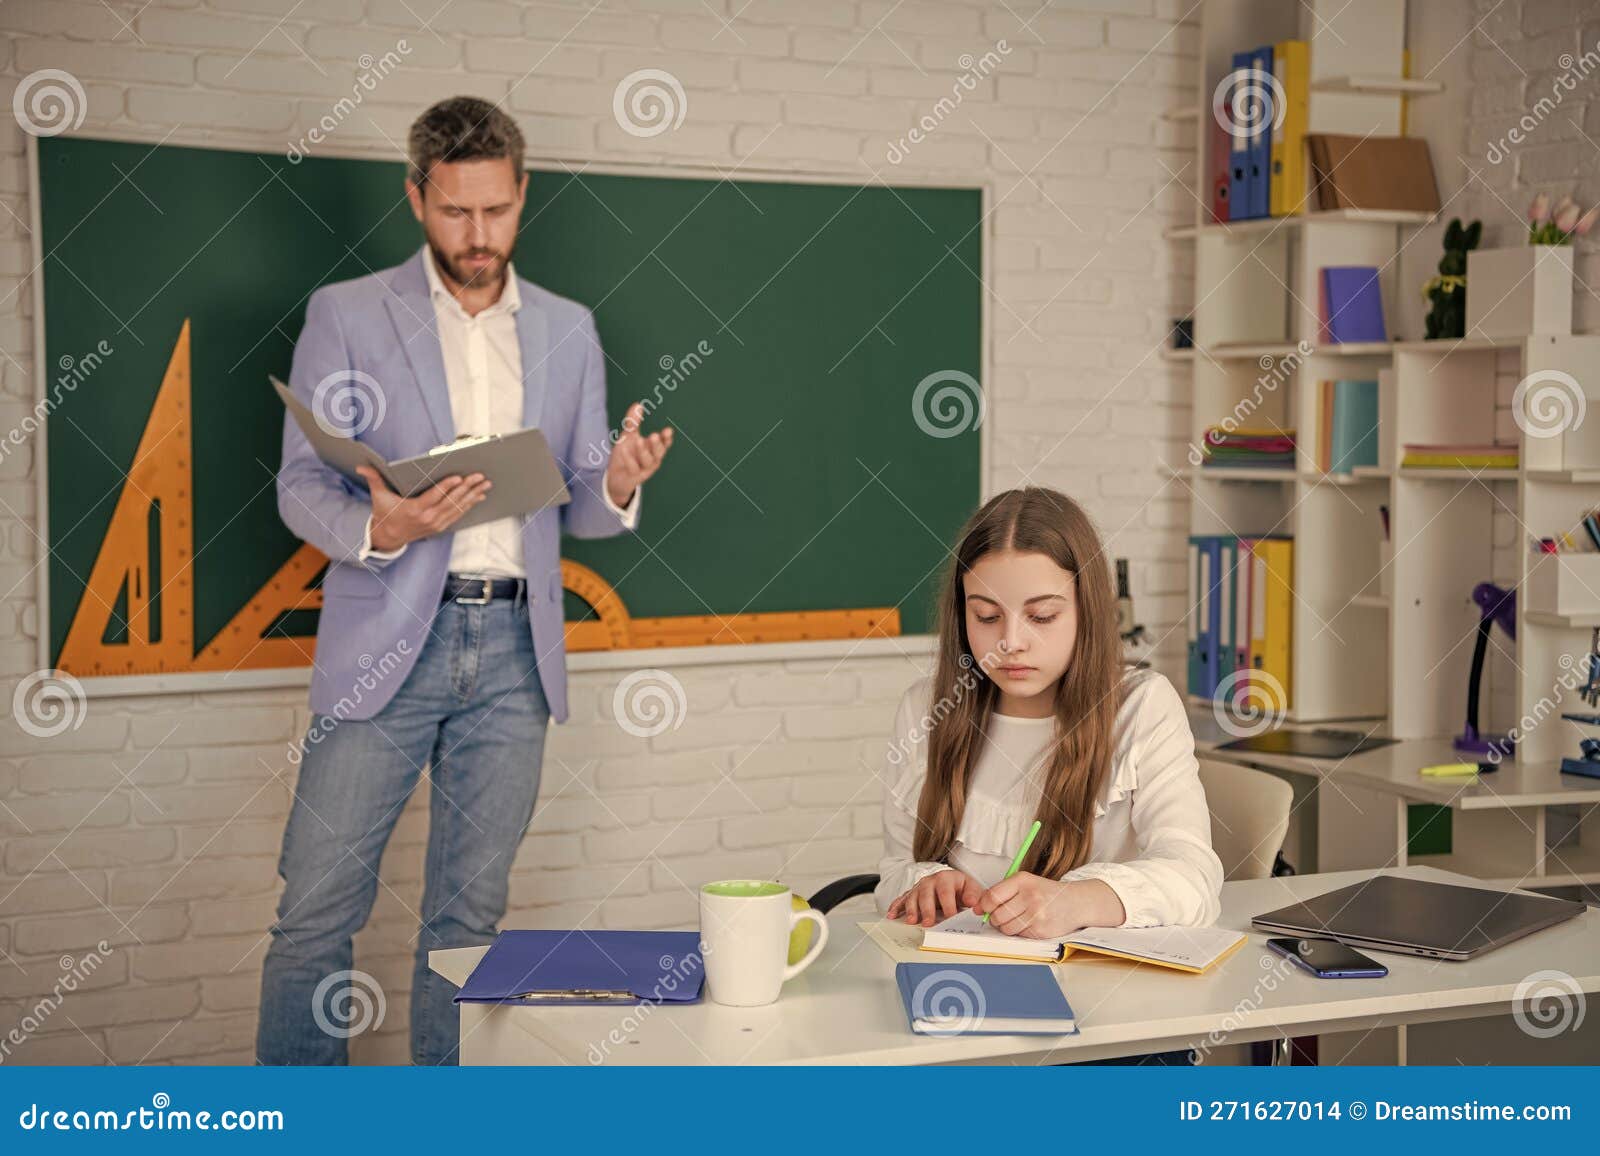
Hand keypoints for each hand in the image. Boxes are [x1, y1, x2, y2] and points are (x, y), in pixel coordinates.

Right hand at [356, 465, 491, 550]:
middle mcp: (428, 518)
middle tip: (479, 477)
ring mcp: (436, 524)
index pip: (434, 497)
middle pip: (451, 501)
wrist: (388, 537)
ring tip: (485, 484)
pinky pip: (458, 515)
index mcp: (414, 509)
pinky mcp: (441, 527)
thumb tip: (362, 466)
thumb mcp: (378, 496)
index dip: (447, 487)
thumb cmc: (385, 513)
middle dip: (467, 488)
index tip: (458, 477)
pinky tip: (479, 496)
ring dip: (473, 496)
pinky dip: (469, 505)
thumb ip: (373, 479)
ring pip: (458, 508)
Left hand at [605, 401, 673, 507]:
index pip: (664, 443)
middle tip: (655, 435)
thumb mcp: (628, 436)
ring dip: (644, 451)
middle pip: (659, 452)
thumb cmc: (626, 454)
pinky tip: (623, 450)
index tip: (668, 430)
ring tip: (639, 440)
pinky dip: (629, 459)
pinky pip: (633, 468)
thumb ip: (633, 422)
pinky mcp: (634, 477)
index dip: (667, 438)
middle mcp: (652, 460)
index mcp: (654, 449)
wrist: (615, 476)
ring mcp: (644, 470)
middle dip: (658, 444)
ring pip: (648, 461)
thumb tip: (638, 404)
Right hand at [886, 869, 982, 926]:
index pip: (946, 892)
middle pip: (926, 894)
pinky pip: (902, 899)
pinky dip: (896, 907)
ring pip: (913, 897)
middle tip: (929, 922)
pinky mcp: (912, 894)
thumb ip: (973, 895)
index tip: (950, 917)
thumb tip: (972, 903)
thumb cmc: (961, 887)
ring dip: (911, 910)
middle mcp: (931, 881)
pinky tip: (892, 915)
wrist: (953, 882)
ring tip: (912, 921)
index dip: (948, 905)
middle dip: (927, 909)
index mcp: (946, 878)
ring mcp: (919, 887)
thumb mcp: (971, 887)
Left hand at [974, 874, 1124, 938]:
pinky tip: (1029, 924)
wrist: (1076, 903)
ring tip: (1017, 919)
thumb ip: (1002, 892)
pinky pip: (1019, 935)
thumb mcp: (1026, 883)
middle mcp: (1029, 896)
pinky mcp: (1041, 930)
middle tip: (1003, 915)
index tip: (985, 908)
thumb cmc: (1047, 893)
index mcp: (1022, 880)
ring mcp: (1036, 914)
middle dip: (995, 918)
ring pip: (1006, 928)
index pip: (991, 896)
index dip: (984, 906)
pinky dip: (1020, 932)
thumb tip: (979, 908)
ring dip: (1007, 927)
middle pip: (997, 915)